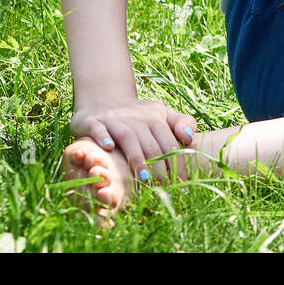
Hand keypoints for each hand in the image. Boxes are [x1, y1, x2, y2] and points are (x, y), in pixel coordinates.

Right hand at [70, 97, 197, 181]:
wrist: (104, 98)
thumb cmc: (139, 115)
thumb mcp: (163, 114)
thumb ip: (182, 122)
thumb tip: (189, 137)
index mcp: (156, 117)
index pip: (169, 140)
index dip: (177, 160)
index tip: (182, 180)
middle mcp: (136, 117)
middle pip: (150, 143)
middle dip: (158, 166)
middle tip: (164, 186)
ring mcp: (114, 119)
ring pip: (127, 137)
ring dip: (136, 157)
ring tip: (144, 178)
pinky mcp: (93, 121)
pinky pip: (98, 128)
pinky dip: (103, 137)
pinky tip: (109, 147)